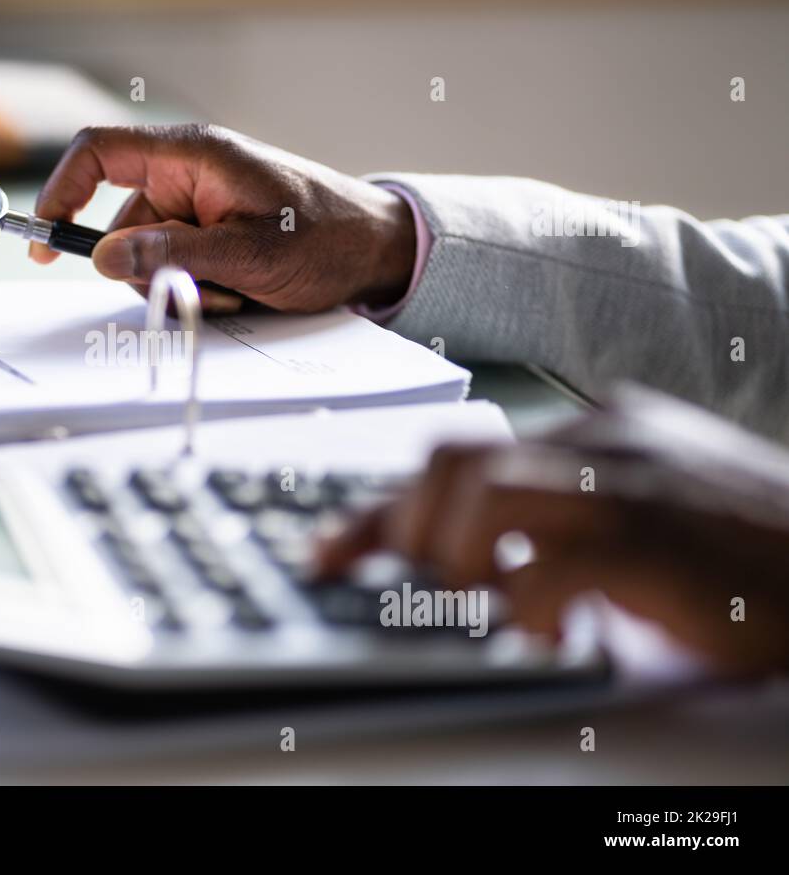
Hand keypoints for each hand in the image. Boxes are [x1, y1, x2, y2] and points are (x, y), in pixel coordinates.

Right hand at [32, 124, 416, 312]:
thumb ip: (172, 254)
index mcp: (193, 155)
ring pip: (147, 250)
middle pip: (121, 220)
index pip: (99, 151)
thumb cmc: (327, 239)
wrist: (379, 250)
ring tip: (235, 292)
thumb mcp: (247, 255)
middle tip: (196, 293)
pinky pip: (176, 261)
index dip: (62, 190)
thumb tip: (102, 257)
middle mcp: (190, 172)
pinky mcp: (211, 228)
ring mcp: (201, 202)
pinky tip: (237, 292)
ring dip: (178, 282)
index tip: (47, 241)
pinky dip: (196, 286)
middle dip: (146, 267)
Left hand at [315, 388, 788, 674]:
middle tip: (413, 586)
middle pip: (450, 461)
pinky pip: (557, 563)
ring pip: (484, 492)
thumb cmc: (741, 556)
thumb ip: (554, 528)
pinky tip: (549, 633)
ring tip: (479, 604)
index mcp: (592, 434)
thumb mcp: (635, 522)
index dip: (376, 510)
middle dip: (403, 528)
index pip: (452, 456)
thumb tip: (461, 569)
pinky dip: (529, 605)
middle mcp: (603, 440)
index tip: (325, 553)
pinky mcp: (662, 537)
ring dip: (455, 558)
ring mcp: (632, 480)